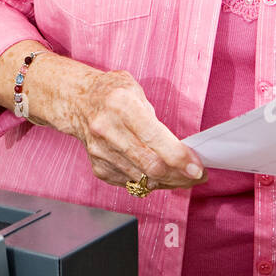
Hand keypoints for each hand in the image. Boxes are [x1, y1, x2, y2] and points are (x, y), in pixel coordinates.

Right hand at [38, 60, 206, 192]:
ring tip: (181, 176)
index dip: (180, 158)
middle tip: (196, 176)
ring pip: (143, 179)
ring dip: (167, 181)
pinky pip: (131, 183)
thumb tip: (182, 151)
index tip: (198, 169)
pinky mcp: (98, 167)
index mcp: (121, 105)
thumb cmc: (113, 93)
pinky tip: (159, 175)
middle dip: (179, 175)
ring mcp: (100, 151)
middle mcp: (107, 129)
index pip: (155, 139)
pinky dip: (149, 182)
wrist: (77, 101)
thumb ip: (157, 121)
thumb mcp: (137, 92)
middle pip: (150, 166)